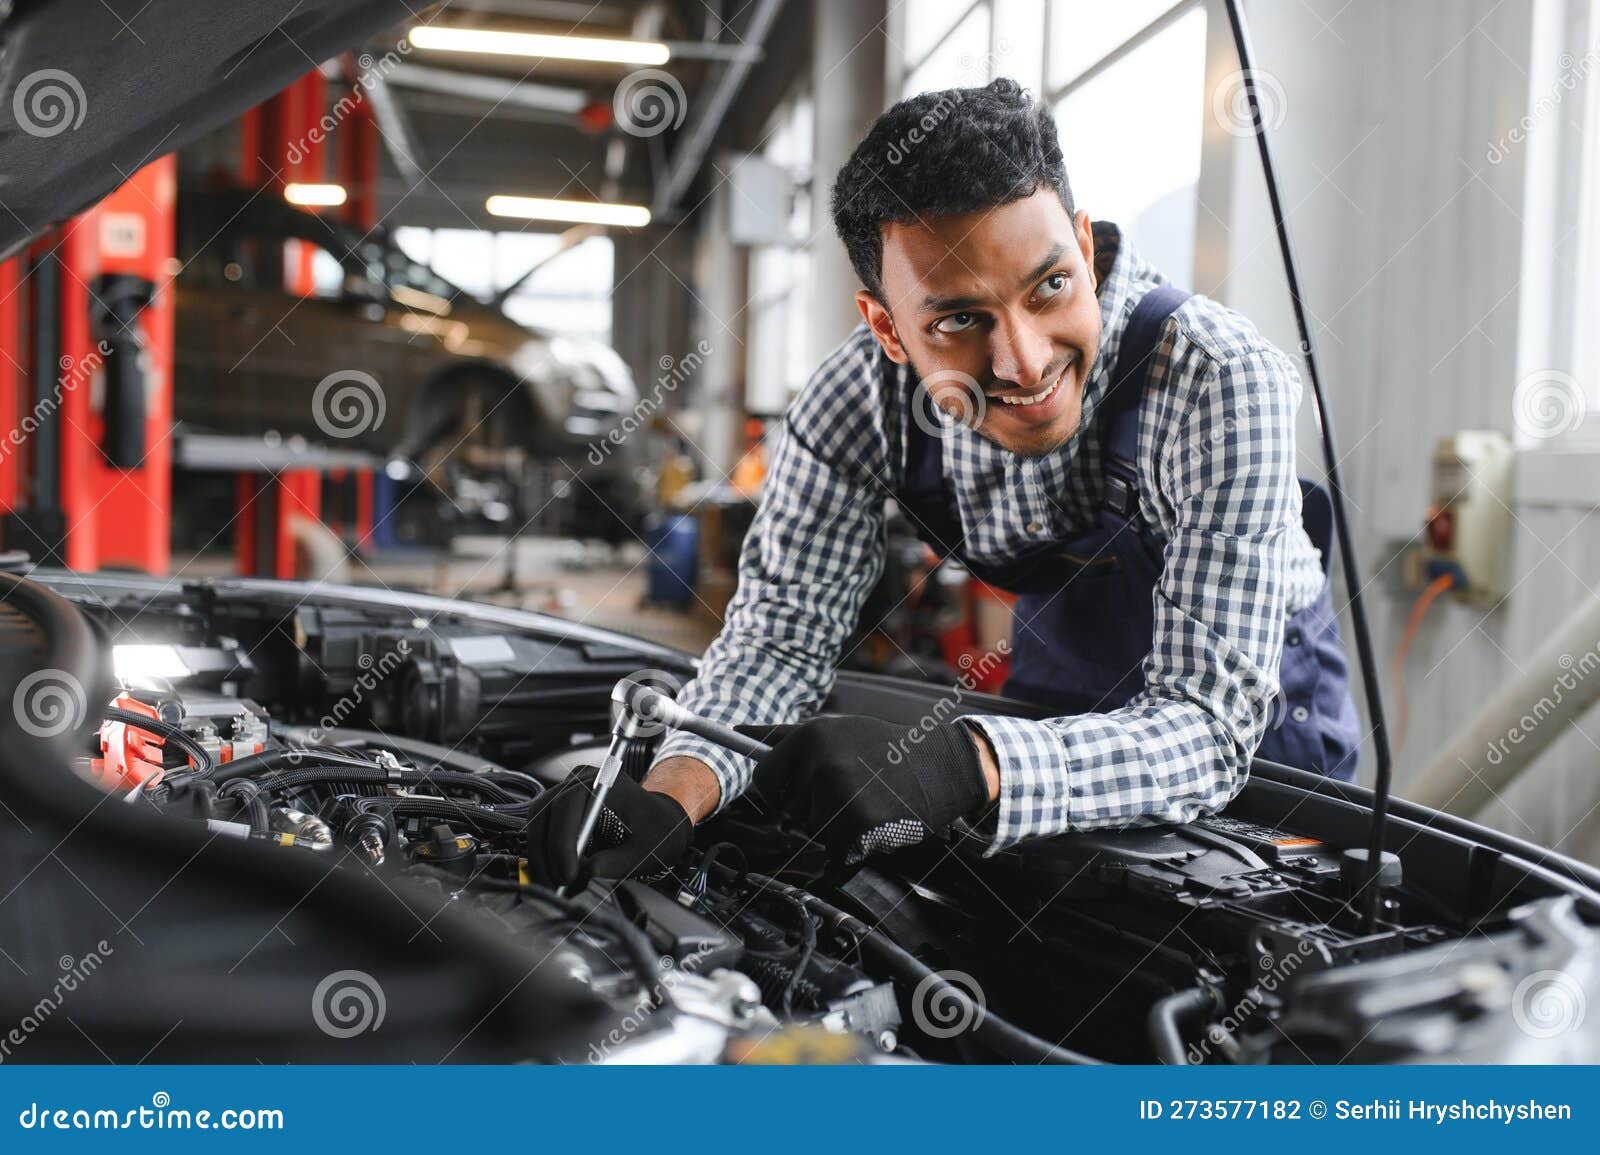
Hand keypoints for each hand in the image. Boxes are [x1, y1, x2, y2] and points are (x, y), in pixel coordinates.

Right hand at [524, 767, 691, 886]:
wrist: (661, 822)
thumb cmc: (657, 831)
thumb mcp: (645, 850)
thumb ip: (617, 861)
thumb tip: (587, 872)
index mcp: (603, 781)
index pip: (567, 805)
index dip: (562, 842)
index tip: (568, 874)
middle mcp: (580, 780)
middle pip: (544, 812)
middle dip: (545, 854)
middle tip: (556, 887)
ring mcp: (567, 792)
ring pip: (538, 821)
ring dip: (540, 856)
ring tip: (555, 886)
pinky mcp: (561, 809)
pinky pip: (542, 828)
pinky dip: (544, 854)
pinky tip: (555, 876)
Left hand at [746, 715, 990, 867]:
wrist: (940, 766)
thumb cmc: (883, 748)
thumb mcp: (833, 730)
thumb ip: (780, 736)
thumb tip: (736, 730)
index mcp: (810, 737)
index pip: (765, 780)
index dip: (783, 788)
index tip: (805, 785)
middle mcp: (821, 763)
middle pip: (788, 809)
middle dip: (812, 806)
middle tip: (850, 786)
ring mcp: (839, 795)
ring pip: (811, 830)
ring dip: (833, 824)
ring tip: (865, 799)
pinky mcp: (857, 825)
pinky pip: (834, 848)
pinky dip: (852, 843)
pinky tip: (874, 818)